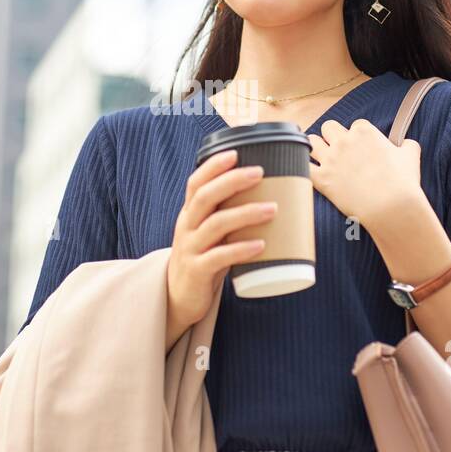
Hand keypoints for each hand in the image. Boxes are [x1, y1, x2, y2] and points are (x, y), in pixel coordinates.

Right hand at [165, 148, 275, 349]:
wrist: (177, 299)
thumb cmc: (203, 261)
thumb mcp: (209, 236)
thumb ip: (228, 218)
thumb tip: (273, 199)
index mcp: (189, 215)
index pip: (196, 183)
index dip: (213, 166)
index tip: (235, 152)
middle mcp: (186, 227)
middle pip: (205, 197)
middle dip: (232, 181)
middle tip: (260, 173)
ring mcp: (190, 249)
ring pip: (215, 224)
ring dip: (245, 214)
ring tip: (272, 209)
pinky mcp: (196, 271)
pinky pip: (218, 257)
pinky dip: (241, 249)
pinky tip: (261, 245)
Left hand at [307, 118, 428, 228]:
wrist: (391, 207)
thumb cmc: (403, 182)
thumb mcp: (411, 156)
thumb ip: (407, 145)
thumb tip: (406, 144)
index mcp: (364, 132)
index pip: (356, 125)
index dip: (358, 137)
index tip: (362, 148)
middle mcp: (344, 141)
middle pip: (329, 127)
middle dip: (333, 136)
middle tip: (340, 150)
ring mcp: (330, 159)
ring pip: (312, 142)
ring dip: (316, 148)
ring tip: (324, 158)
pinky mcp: (321, 178)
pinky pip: (302, 166)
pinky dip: (304, 167)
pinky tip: (310, 172)